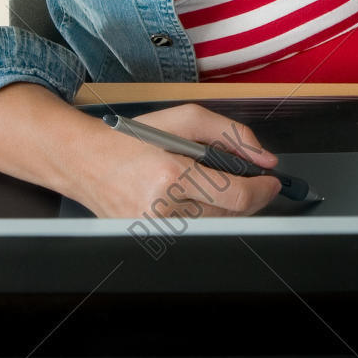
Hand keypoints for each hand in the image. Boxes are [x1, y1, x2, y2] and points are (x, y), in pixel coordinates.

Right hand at [75, 102, 282, 219]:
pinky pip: (195, 230)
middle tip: (246, 178)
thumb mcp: (185, 119)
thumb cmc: (132, 138)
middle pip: (231, 214)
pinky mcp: (149, 239)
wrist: (85, 160)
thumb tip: (265, 159)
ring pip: (216, 224)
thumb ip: (232, 135)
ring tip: (207, 182)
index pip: (236, 196)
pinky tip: (190, 196)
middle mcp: (161, 208)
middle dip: (248, 195)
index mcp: (170, 176)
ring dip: (225, 205)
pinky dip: (204, 213)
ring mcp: (155, 229)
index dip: (263, 190)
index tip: (272, 181)